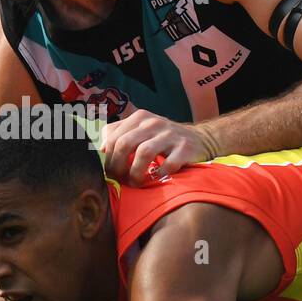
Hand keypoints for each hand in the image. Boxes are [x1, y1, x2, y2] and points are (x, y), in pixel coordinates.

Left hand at [100, 110, 217, 183]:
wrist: (199, 139)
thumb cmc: (162, 139)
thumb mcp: (141, 131)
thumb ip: (119, 134)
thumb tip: (102, 150)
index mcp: (139, 117)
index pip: (113, 137)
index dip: (108, 158)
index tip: (110, 173)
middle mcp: (153, 122)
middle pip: (125, 144)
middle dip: (118, 166)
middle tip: (120, 180)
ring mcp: (170, 134)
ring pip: (144, 153)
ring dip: (135, 173)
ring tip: (135, 182)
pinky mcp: (185, 148)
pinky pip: (167, 164)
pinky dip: (158, 174)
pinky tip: (156, 178)